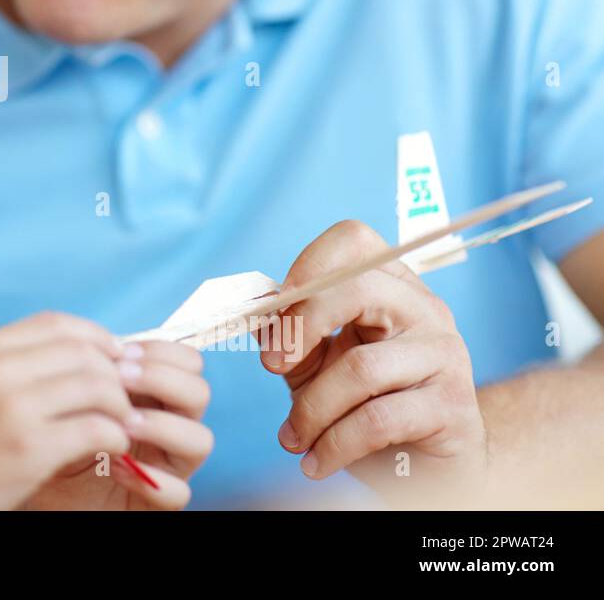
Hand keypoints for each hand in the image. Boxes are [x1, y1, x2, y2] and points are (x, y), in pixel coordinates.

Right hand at [0, 311, 140, 509]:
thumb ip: (13, 363)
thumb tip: (80, 352)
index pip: (57, 322)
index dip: (95, 336)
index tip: (112, 357)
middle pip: (84, 352)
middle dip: (115, 373)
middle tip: (124, 396)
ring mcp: (14, 409)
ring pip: (98, 387)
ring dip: (120, 406)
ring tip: (120, 423)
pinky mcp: (30, 449)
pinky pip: (96, 429)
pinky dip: (116, 436)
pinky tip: (112, 446)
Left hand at [24, 339, 212, 509]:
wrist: (37, 477)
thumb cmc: (59, 429)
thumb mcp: (73, 391)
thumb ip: (95, 367)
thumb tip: (108, 342)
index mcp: (154, 391)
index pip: (186, 361)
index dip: (162, 352)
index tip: (122, 352)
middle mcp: (170, 423)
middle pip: (200, 392)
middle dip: (163, 379)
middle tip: (122, 379)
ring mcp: (168, 463)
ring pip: (201, 439)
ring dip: (163, 426)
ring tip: (122, 424)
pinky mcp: (158, 500)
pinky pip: (180, 492)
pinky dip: (150, 480)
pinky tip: (114, 467)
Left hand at [259, 220, 488, 504]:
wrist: (430, 465)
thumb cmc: (369, 406)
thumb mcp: (319, 365)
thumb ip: (289, 334)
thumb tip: (253, 308)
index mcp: (391, 285)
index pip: (353, 241)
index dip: (307, 265)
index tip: (271, 310)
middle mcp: (424, 309)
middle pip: (357, 287)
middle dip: (300, 328)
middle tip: (272, 368)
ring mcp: (444, 354)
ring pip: (362, 367)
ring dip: (312, 409)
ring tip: (292, 438)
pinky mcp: (452, 406)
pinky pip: (378, 420)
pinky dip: (335, 445)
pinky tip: (316, 462)